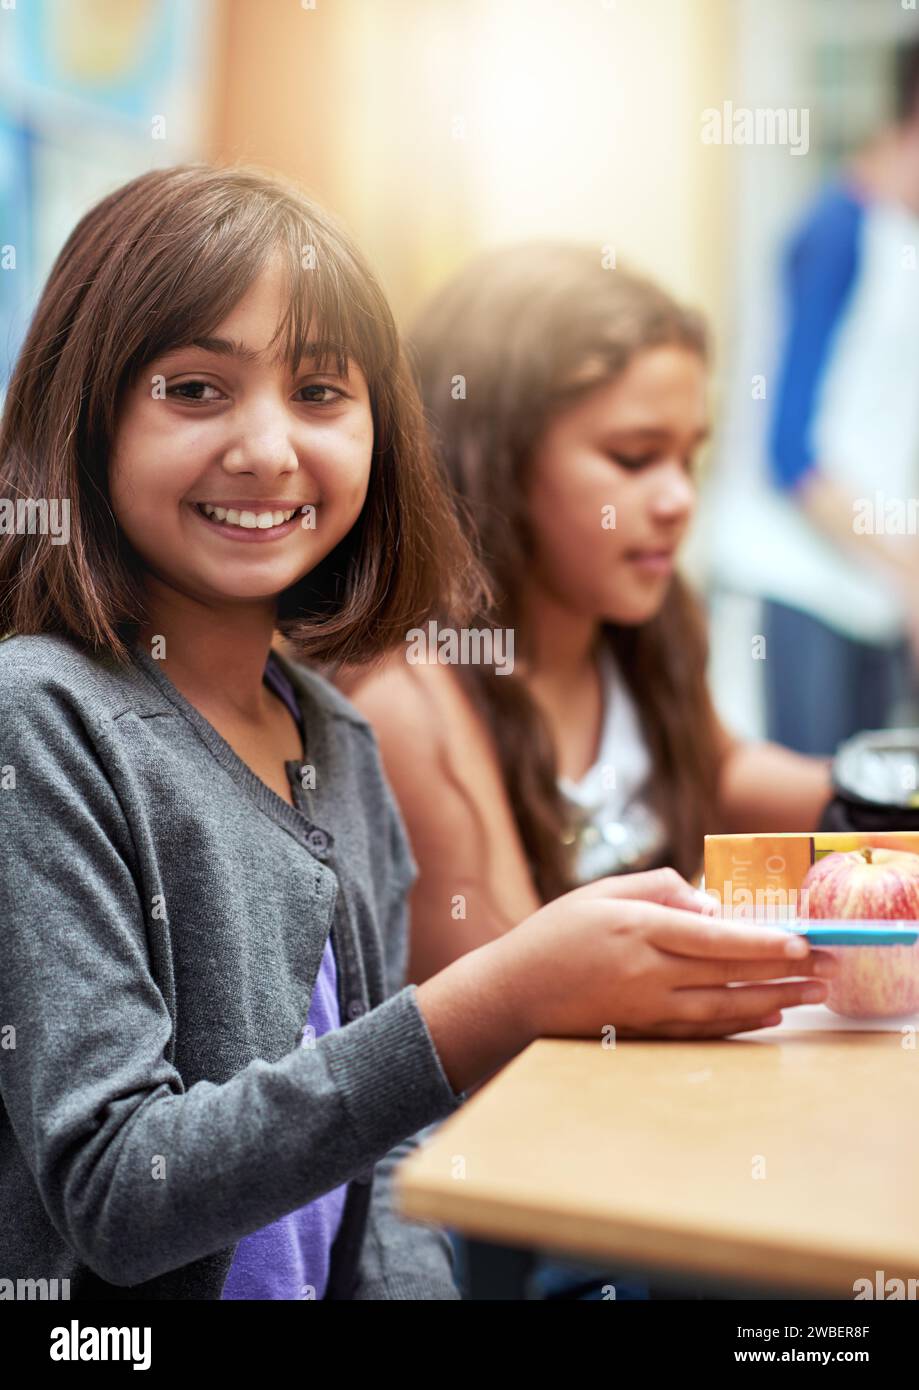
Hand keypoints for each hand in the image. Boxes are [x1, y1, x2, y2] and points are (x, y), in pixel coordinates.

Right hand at [498, 871, 837, 1040]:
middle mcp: (645, 971)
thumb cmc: (554, 935)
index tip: (799, 941)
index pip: (712, 937)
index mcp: (637, 928)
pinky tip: (765, 1015)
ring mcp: (644, 1006)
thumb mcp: (600, 892)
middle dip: (781, 972)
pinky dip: (737, 1024)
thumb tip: (708, 902)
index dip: (760, 942)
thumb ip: (657, 887)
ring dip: (770, 1001)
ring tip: (808, 996)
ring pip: (721, 1006)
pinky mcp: (641, 1030)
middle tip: (824, 970)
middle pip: (727, 974)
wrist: (512, 993)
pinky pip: (700, 1029)